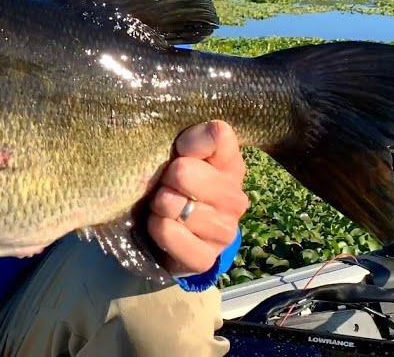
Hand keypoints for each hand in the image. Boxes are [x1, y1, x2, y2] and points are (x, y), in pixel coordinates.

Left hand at [147, 120, 248, 276]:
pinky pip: (172, 236)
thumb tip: (187, 144)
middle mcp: (234, 198)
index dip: (191, 140)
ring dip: (159, 206)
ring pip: (176, 207)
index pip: (219, 136)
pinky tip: (159, 225)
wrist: (176, 234)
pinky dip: (158, 230)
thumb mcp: (181, 155)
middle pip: (186, 172)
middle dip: (166, 178)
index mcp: (231, 165)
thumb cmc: (178, 185)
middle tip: (164, 184)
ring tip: (161, 206)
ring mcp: (224, 231)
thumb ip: (189, 140)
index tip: (180, 149)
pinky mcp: (205, 258)